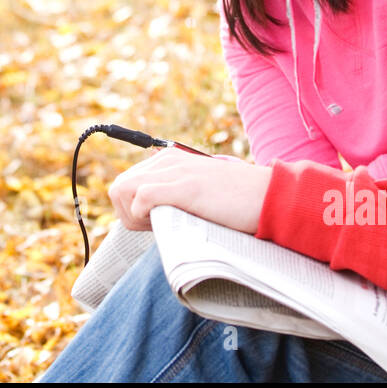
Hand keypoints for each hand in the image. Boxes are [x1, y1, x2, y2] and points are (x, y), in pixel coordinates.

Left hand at [108, 149, 272, 233]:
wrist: (268, 197)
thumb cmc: (237, 202)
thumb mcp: (197, 192)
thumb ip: (172, 195)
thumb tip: (149, 216)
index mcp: (169, 160)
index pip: (126, 184)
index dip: (132, 209)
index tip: (153, 223)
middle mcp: (167, 161)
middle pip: (118, 188)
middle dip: (127, 214)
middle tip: (154, 227)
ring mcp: (174, 172)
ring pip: (122, 191)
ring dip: (132, 216)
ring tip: (158, 227)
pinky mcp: (184, 187)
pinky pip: (140, 197)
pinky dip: (143, 216)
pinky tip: (163, 224)